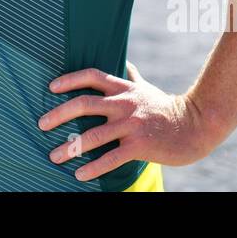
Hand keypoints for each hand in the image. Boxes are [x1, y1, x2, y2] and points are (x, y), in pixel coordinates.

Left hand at [38, 61, 209, 179]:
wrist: (195, 126)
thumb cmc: (166, 108)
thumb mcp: (147, 88)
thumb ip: (133, 77)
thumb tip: (126, 63)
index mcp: (124, 88)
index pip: (92, 76)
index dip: (70, 79)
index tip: (51, 87)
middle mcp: (124, 103)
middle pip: (85, 103)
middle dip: (59, 113)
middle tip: (41, 124)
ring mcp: (131, 124)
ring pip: (94, 135)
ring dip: (70, 147)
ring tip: (54, 156)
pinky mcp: (140, 145)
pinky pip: (111, 158)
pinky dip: (93, 167)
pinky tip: (79, 174)